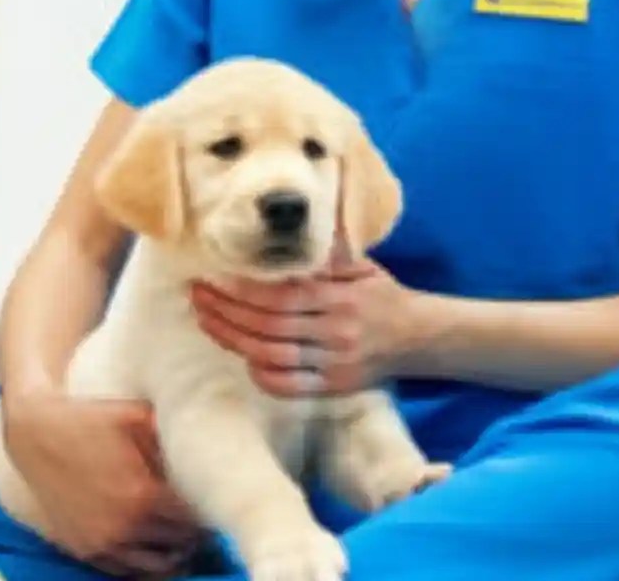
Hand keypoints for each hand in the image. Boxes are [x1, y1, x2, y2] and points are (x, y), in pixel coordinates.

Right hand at [1, 391, 201, 576]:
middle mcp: (123, 527)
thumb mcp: (138, 416)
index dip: (209, 513)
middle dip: (196, 534)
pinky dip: (143, 564)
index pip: (194, 521)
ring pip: (155, 566)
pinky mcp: (83, 548)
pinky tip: (154, 548)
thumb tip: (205, 445)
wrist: (34, 434)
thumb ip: (172, 435)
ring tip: (184, 538)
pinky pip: (124, 571)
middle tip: (204, 520)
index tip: (215, 504)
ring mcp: (101, 542)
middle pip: (179, 545)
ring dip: (174, 554)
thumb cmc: (89, 419)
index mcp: (142, 496)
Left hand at [189, 257, 417, 396]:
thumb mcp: (361, 266)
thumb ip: (327, 254)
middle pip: (270, 326)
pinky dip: (262, 375)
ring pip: (273, 356)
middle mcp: (336, 331)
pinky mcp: (335, 387)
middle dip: (227, 313)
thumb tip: (292, 231)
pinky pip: (290, 387)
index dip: (243, 291)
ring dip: (234, 341)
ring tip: (207, 323)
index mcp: (341, 297)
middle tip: (198, 298)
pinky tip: (243, 358)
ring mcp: (335, 363)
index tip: (214, 279)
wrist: (420, 337)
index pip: (282, 296)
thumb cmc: (382, 296)